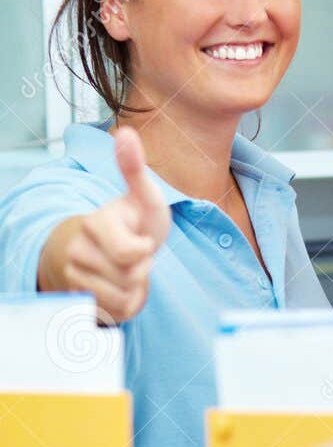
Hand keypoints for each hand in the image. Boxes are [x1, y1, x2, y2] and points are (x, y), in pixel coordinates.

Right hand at [39, 126, 171, 321]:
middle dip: (142, 271)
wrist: (109, 250)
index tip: (142, 239)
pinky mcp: (78, 300)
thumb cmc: (132, 223)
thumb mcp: (143, 196)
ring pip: (123, 298)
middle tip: (135, 256)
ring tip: (127, 269)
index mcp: (95, 222)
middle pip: (129, 278)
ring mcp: (74, 276)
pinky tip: (121, 286)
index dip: (145, 252)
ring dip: (135, 288)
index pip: (130, 254)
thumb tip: (126, 132)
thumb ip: (135, 168)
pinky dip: (127, 304)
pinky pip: (116, 314)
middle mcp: (77, 249)